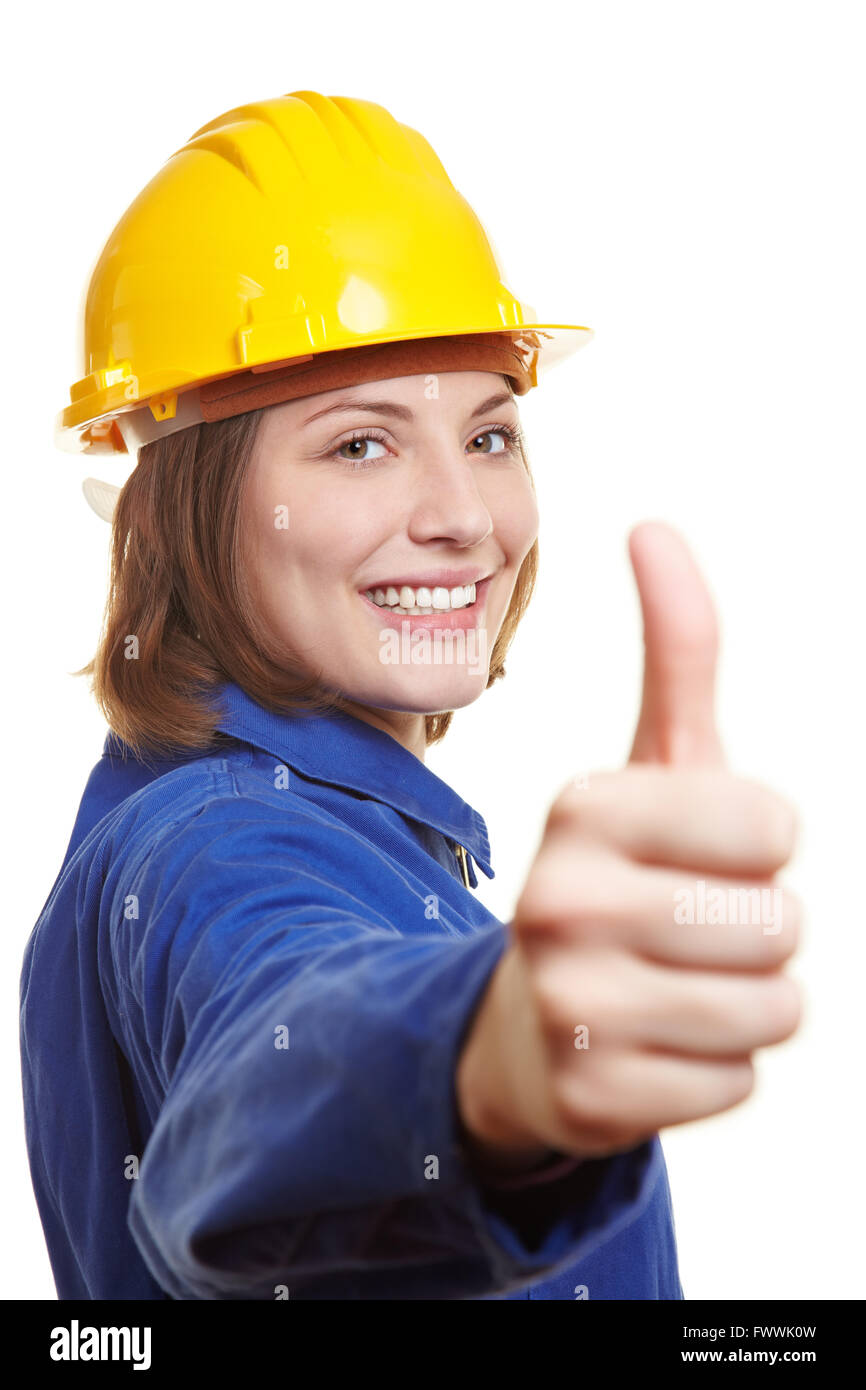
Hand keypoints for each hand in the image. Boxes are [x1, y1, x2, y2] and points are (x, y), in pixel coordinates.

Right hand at [456, 522, 801, 1160]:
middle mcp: (559, 902)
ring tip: (675, 988)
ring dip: (748, 1002)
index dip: (760, 846)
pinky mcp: (587, 1097)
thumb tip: (654, 527)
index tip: (699, 854)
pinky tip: (654, 1048)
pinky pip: (737, 1084)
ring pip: (771, 1009)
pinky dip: (715, 1069)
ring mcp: (568, 1006)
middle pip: (778, 923)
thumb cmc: (614, 881)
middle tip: (684, 931)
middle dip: (757, 930)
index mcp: (582, 807)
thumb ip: (676, 654)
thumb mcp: (648, 768)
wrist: (522, 1027)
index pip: (772, 827)